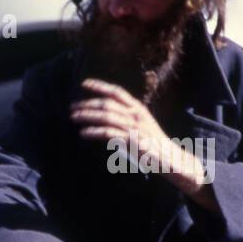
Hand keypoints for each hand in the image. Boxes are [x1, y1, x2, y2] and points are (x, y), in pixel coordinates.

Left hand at [70, 77, 204, 190]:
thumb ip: (126, 118)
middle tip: (72, 107)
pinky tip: (84, 133)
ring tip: (74, 118)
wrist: (170, 158)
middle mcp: (136, 114)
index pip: (117, 92)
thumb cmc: (153, 143)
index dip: (100, 86)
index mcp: (138, 108)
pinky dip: (94, 132)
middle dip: (87, 104)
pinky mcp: (132, 140)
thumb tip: (106, 116)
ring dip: (87, 116)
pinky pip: (108, 133)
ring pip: (105, 116)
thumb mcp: (141, 125)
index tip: (84, 84)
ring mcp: (134, 126)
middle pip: (107, 104)